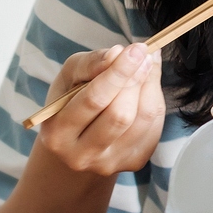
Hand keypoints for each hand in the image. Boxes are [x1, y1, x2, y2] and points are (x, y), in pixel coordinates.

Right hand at [39, 44, 165, 176]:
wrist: (76, 143)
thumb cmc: (71, 102)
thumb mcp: (70, 77)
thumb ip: (91, 63)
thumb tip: (118, 53)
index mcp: (58, 133)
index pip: (94, 99)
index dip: (119, 72)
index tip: (137, 49)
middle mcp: (81, 156)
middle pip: (121, 114)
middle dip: (136, 78)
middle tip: (144, 54)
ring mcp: (109, 163)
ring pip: (143, 119)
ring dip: (149, 86)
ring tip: (146, 66)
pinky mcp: (133, 162)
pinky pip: (154, 126)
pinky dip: (155, 100)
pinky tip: (145, 88)